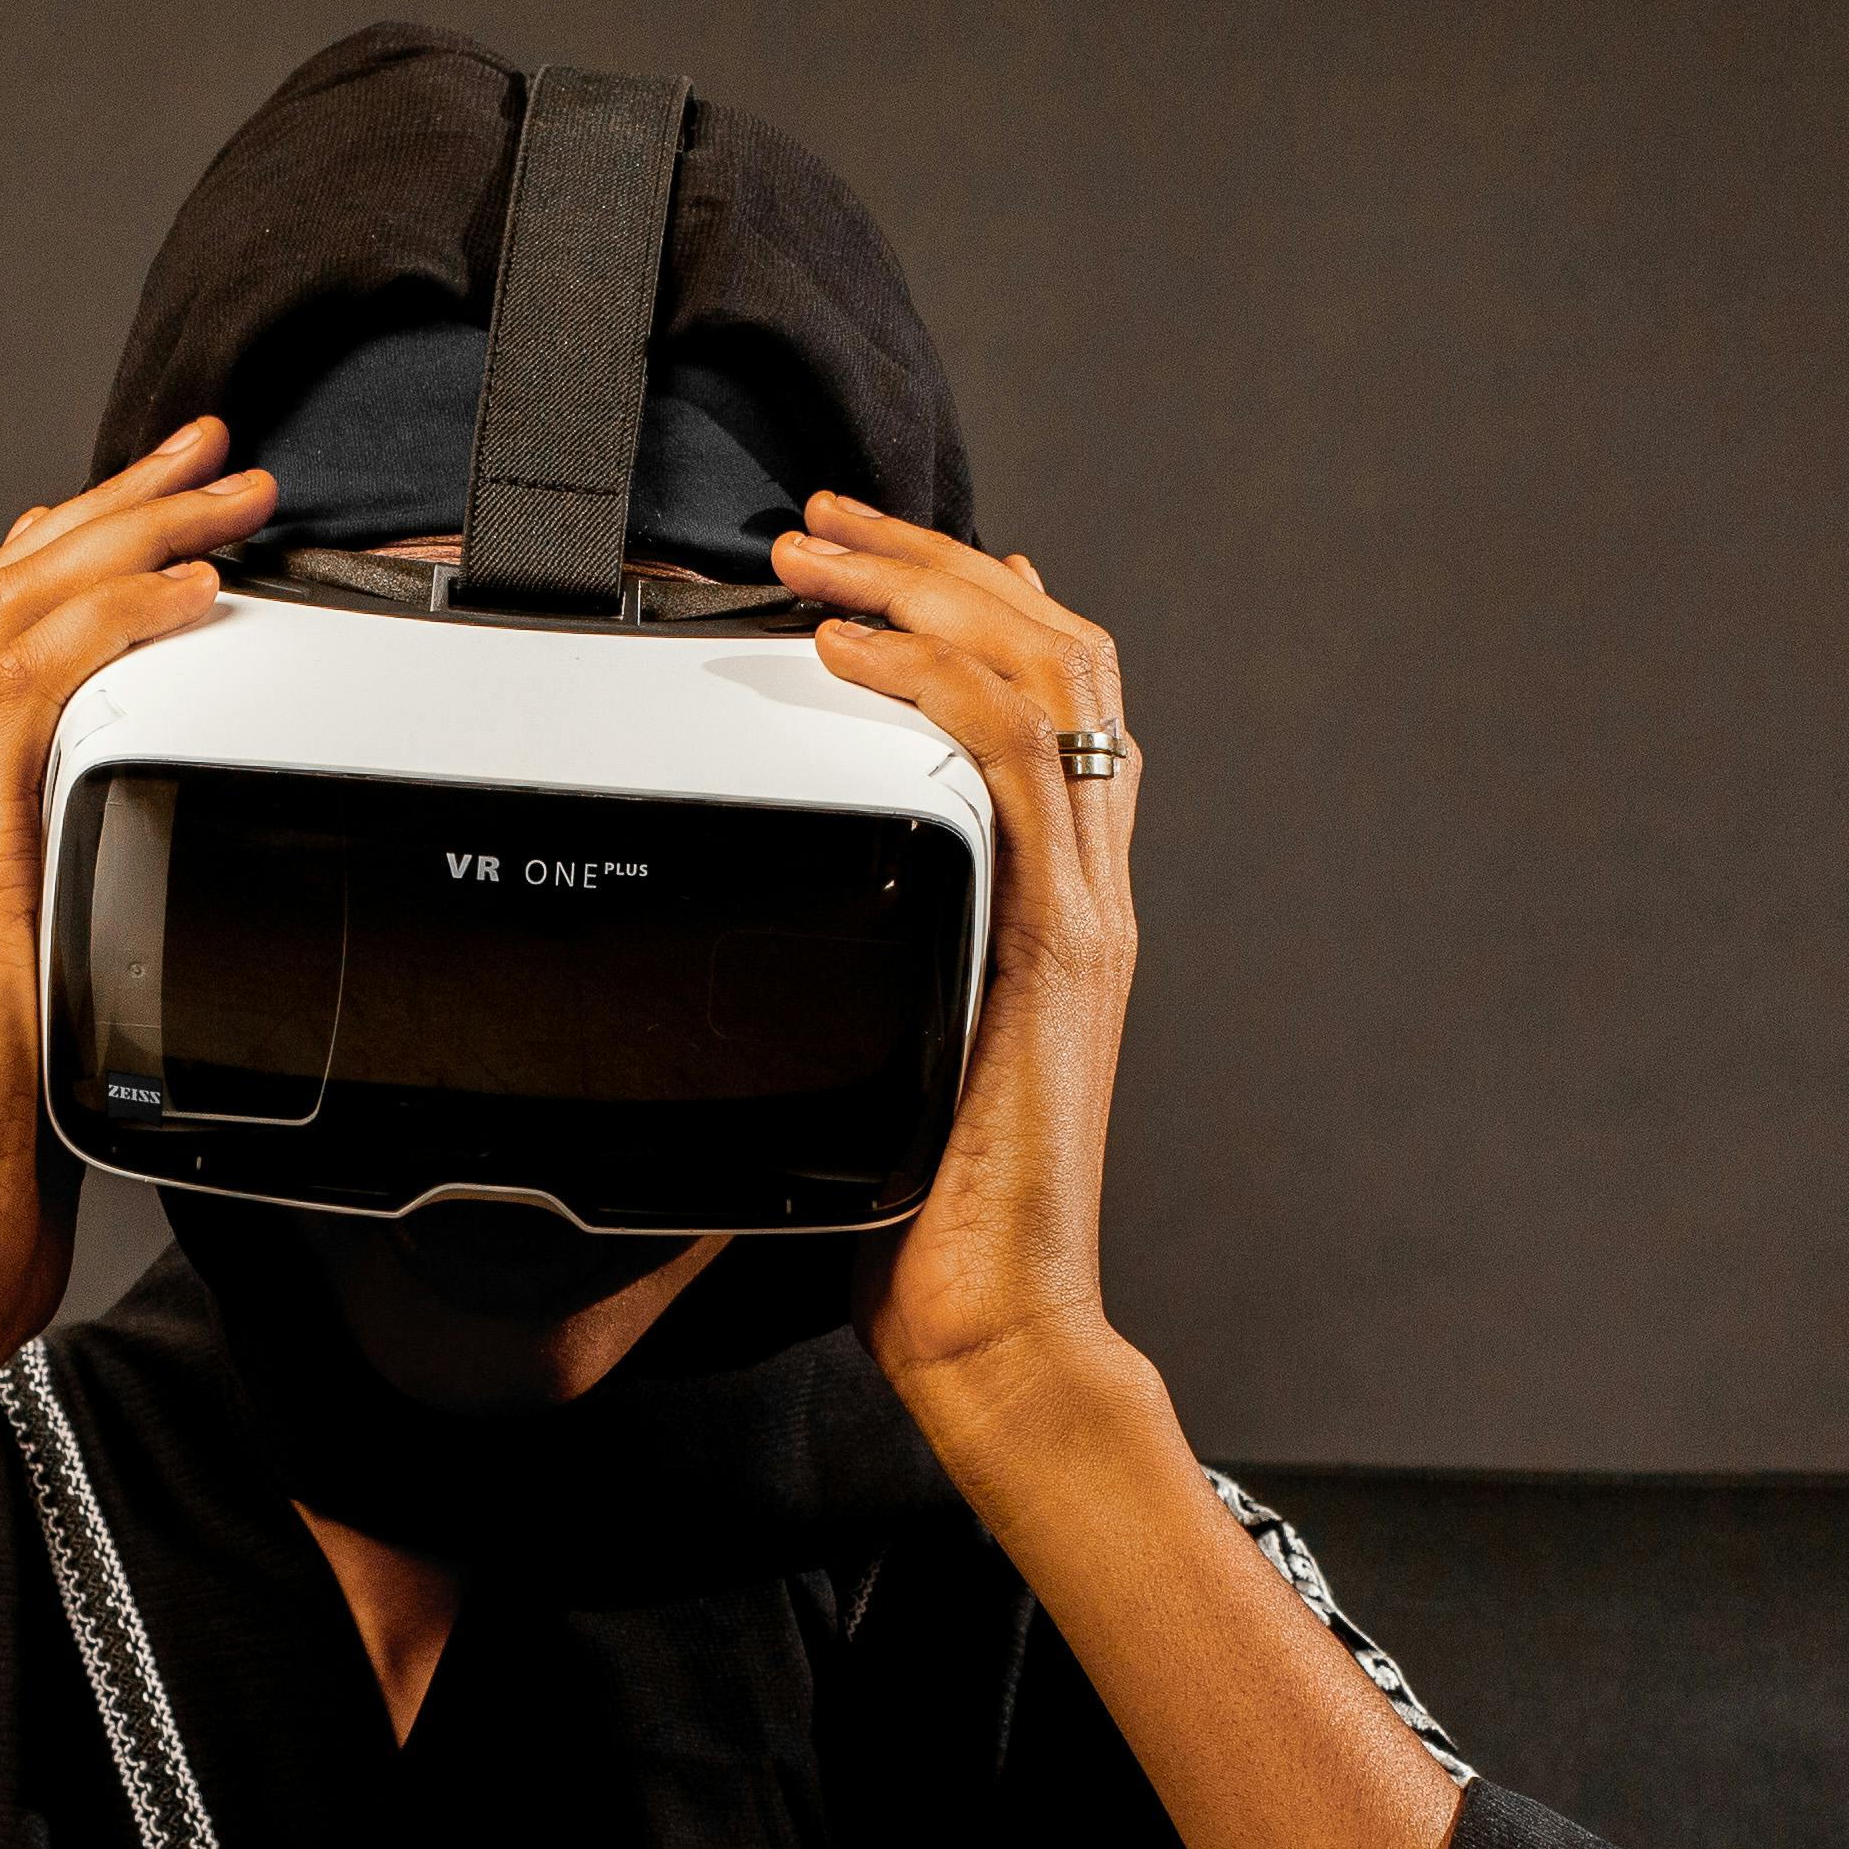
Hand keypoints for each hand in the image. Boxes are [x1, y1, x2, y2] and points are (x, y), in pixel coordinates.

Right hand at [0, 418, 281, 1373]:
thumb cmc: (1, 1172)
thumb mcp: (82, 1021)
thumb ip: (113, 947)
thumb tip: (187, 935)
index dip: (71, 559)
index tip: (165, 515)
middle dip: (113, 507)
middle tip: (210, 452)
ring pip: (6, 618)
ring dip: (127, 534)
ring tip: (223, 491)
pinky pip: (27, 701)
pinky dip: (108, 626)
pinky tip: (184, 593)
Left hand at [764, 491, 1141, 1429]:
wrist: (997, 1326)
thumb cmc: (927, 1224)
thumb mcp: (883, 1054)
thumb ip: (858, 970)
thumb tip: (763, 938)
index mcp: (1053, 904)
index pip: (1056, 700)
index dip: (978, 601)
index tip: (876, 559)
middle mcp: (1085, 889)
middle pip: (1058, 656)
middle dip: (936, 563)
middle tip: (826, 522)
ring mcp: (1079, 915)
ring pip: (1048, 682)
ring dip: (927, 593)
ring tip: (824, 556)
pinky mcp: (1053, 954)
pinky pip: (1017, 775)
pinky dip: (935, 690)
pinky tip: (855, 656)